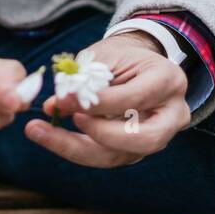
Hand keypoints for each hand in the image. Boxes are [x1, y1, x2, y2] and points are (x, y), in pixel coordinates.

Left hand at [25, 30, 191, 166]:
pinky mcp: (136, 150)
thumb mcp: (104, 57)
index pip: (135, 99)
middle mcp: (172, 115)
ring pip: (120, 156)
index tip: (62, 99)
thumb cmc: (121, 56)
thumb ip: (83, 80)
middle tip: (67, 120)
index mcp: (168, 81)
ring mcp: (158, 137)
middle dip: (100, 134)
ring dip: (76, 147)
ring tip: (42, 132)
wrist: (136, 65)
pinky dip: (76, 148)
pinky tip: (50, 136)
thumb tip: (53, 107)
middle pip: (142, 139)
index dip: (99, 103)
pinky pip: (106, 157)